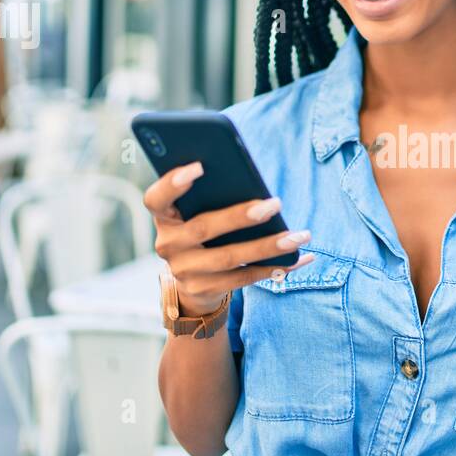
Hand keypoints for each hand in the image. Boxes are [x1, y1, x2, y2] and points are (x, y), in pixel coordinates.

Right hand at [144, 161, 313, 314]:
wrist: (194, 282)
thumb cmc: (205, 231)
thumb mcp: (198, 213)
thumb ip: (212, 196)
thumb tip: (251, 179)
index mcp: (165, 216)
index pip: (156, 198)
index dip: (173, 183)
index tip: (199, 166)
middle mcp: (169, 244)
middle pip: (203, 228)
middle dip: (241, 216)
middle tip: (275, 204)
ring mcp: (185, 270)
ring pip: (229, 257)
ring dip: (268, 246)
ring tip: (298, 236)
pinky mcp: (206, 289)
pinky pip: (245, 277)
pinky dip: (275, 267)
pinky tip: (299, 257)